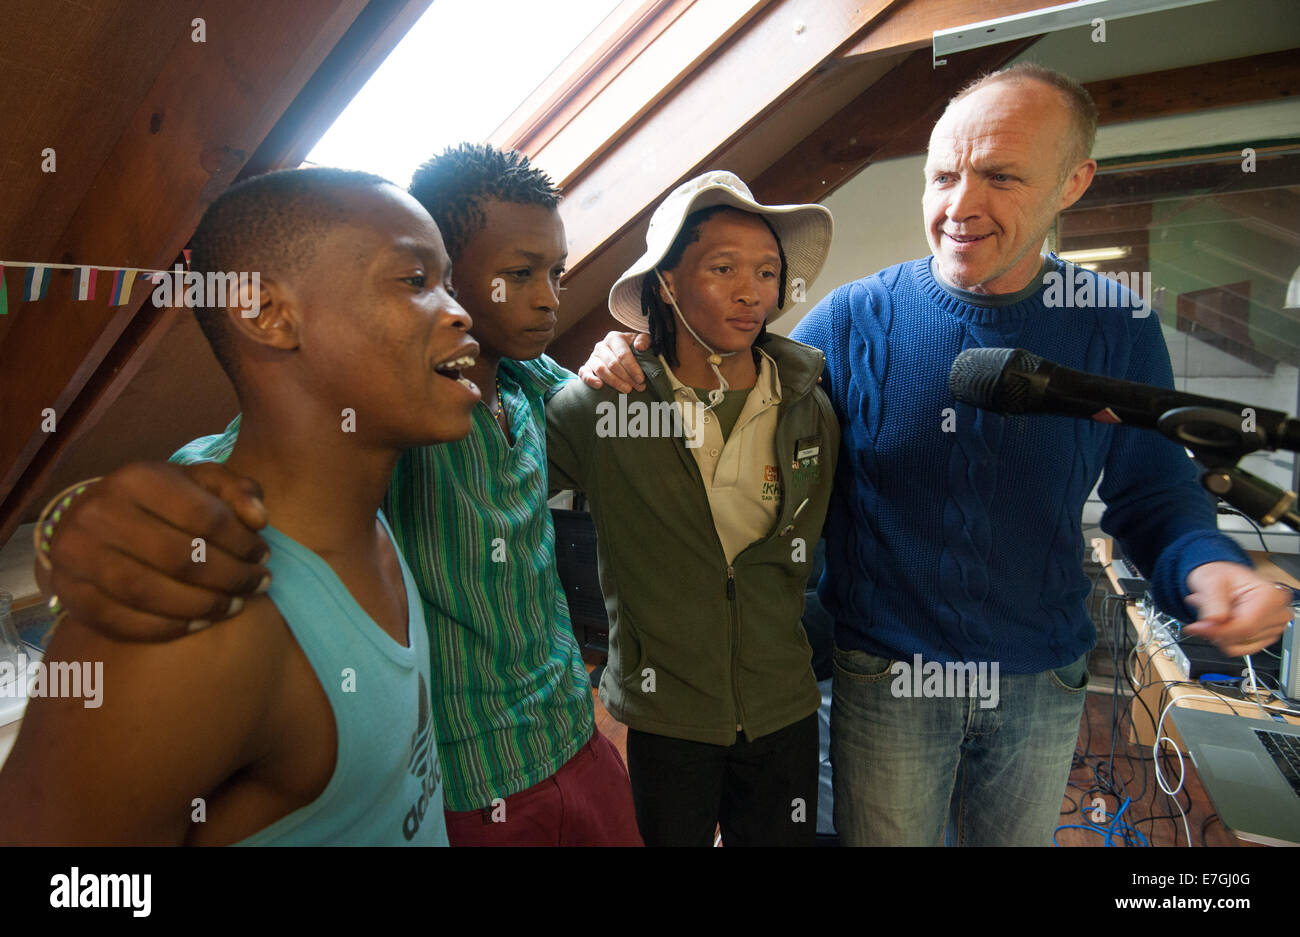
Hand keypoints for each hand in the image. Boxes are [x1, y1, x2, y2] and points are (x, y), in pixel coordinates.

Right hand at [43, 462, 270, 641]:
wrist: (92, 523)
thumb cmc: (161, 502)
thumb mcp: (199, 483)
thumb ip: (236, 490)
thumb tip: (260, 519)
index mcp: (136, 478)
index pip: (205, 517)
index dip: (243, 543)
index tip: (264, 556)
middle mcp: (99, 513)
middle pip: (181, 559)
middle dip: (231, 577)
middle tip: (258, 585)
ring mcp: (77, 555)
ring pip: (151, 593)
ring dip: (204, 606)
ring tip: (235, 605)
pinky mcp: (70, 593)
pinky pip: (123, 622)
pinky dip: (168, 628)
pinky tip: (200, 624)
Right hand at [577, 330, 650, 392]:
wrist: (621, 355)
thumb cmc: (634, 349)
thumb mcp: (643, 341)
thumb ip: (645, 340)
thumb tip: (639, 346)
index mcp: (614, 338)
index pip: (622, 354)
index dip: (632, 368)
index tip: (641, 379)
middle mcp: (601, 346)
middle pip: (613, 364)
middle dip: (627, 377)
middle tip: (638, 387)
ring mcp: (592, 357)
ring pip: (601, 370)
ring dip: (615, 382)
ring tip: (627, 390)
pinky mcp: (586, 368)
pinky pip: (584, 373)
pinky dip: (590, 380)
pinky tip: (600, 386)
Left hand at [1181, 561, 1293, 657]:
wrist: (1221, 578)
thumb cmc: (1219, 576)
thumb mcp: (1210, 581)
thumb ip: (1212, 602)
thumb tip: (1215, 622)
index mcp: (1271, 596)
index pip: (1246, 626)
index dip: (1217, 631)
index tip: (1196, 628)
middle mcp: (1277, 613)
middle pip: (1243, 637)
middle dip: (1216, 630)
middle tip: (1203, 614)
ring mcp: (1273, 627)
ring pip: (1239, 646)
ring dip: (1219, 633)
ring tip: (1212, 613)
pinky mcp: (1265, 637)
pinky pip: (1240, 649)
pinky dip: (1224, 638)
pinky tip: (1220, 622)